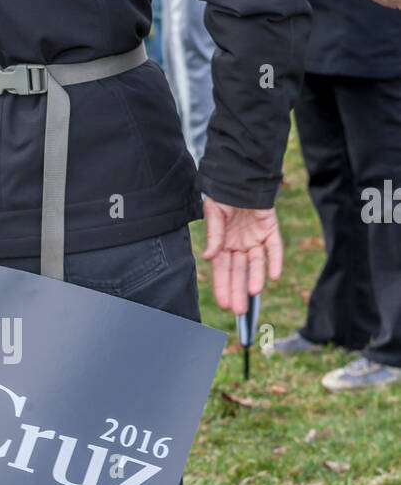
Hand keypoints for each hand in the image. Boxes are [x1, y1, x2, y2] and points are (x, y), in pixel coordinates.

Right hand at [202, 198, 282, 316]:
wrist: (241, 174)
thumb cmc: (222, 192)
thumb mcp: (214, 213)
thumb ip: (214, 235)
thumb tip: (209, 256)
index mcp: (222, 242)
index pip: (222, 270)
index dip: (223, 286)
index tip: (223, 303)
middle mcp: (239, 244)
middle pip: (239, 271)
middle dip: (238, 290)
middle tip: (238, 310)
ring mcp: (255, 238)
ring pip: (256, 263)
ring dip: (255, 278)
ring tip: (253, 293)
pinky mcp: (270, 229)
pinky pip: (274, 247)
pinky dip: (275, 261)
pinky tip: (274, 276)